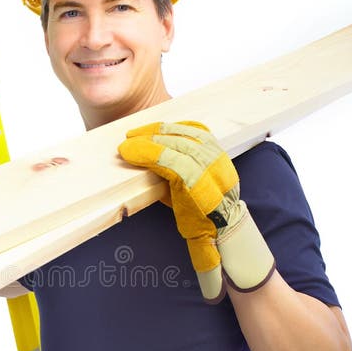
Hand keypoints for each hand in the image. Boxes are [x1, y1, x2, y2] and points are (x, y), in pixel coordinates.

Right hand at [118, 121, 273, 300]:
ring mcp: (219, 158)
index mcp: (202, 191)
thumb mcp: (174, 209)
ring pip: (187, 134)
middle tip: (128, 141)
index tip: (126, 151)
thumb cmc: (197, 220)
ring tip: (140, 132)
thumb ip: (161, 185)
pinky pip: (198, 131)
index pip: (173, 163)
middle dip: (149, 139)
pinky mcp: (220, 150)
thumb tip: (141, 165)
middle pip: (178, 144)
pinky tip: (163, 129)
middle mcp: (214, 170)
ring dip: (160, 130)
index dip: (147, 153)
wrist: (225, 222)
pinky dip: (178, 127)